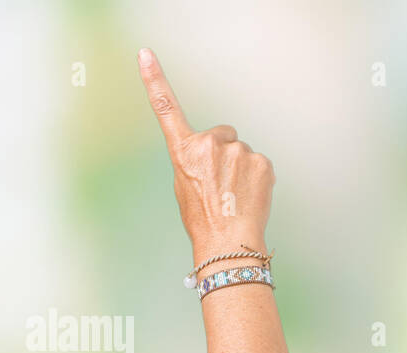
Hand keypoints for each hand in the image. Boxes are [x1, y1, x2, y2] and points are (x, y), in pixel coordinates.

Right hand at [137, 48, 274, 263]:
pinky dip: (256, 178)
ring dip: (240, 169)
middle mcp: (209, 145)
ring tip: (234, 196)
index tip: (145, 55)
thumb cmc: (203, 220)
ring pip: (242, 152)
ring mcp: (237, 151)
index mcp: (184, 152)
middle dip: (224, 153)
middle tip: (221, 185)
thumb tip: (212, 154)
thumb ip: (194, 160)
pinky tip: (248, 197)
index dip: (155, 80)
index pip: (166, 109)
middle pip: (223, 135)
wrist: (228, 243)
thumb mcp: (184, 187)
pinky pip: (258, 163)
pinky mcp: (261, 161)